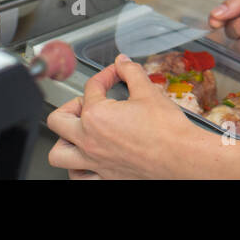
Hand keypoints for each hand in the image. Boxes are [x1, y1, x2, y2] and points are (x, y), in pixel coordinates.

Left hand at [46, 54, 217, 178]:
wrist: (181, 156)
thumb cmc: (167, 129)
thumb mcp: (148, 91)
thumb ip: (131, 72)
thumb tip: (123, 62)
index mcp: (96, 115)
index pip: (92, 87)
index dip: (105, 75)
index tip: (115, 74)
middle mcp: (89, 140)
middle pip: (59, 120)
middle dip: (71, 106)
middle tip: (87, 102)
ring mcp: (95, 161)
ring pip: (58, 153)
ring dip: (64, 140)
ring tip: (77, 131)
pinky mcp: (105, 177)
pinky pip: (78, 176)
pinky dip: (77, 168)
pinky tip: (88, 159)